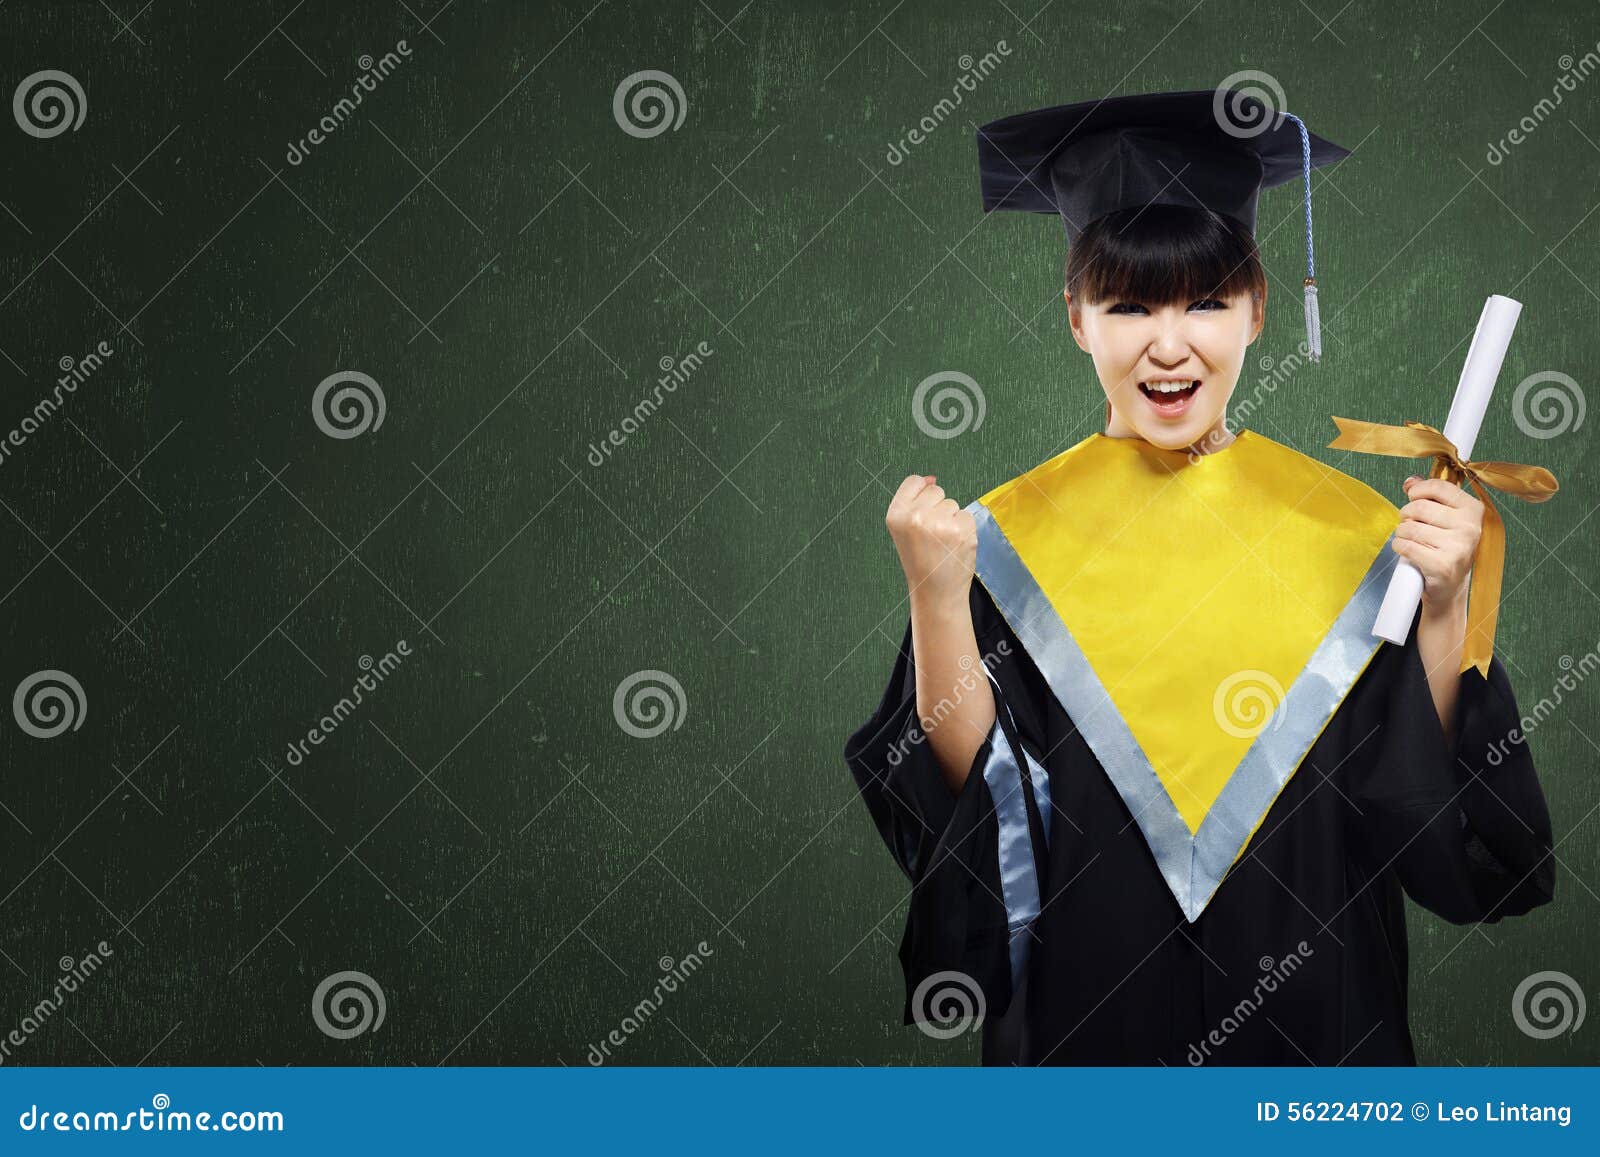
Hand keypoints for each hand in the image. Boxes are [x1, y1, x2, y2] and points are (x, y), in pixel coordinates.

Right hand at [885, 473, 976, 609]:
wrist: (936, 590)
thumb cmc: (920, 559)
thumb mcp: (904, 529)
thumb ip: (914, 502)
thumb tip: (932, 478)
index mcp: (896, 514)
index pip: (913, 482)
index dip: (921, 495)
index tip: (922, 515)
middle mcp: (915, 516)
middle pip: (936, 490)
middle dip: (937, 508)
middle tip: (932, 535)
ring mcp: (939, 522)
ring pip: (952, 503)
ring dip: (951, 519)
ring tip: (943, 542)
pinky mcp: (962, 529)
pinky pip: (967, 515)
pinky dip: (964, 528)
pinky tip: (955, 545)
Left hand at [1392, 474, 1483, 610]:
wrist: (1449, 586)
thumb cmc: (1444, 547)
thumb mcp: (1443, 518)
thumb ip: (1428, 496)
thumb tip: (1410, 481)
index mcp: (1473, 510)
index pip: (1437, 487)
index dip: (1417, 491)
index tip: (1413, 498)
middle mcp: (1469, 527)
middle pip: (1418, 507)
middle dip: (1406, 516)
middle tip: (1411, 526)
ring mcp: (1457, 547)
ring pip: (1409, 527)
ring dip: (1401, 534)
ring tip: (1412, 541)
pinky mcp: (1442, 565)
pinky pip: (1405, 546)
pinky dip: (1399, 547)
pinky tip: (1408, 552)